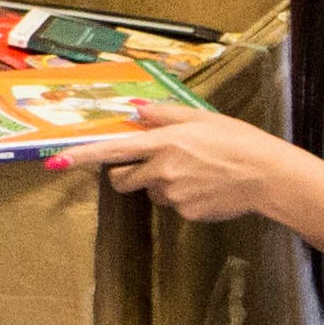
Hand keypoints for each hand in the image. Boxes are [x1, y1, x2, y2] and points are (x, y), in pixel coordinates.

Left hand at [51, 104, 292, 224]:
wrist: (269, 175)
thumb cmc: (238, 141)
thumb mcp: (201, 117)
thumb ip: (163, 115)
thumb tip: (134, 111)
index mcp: (163, 142)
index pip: (112, 150)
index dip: (81, 156)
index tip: (54, 161)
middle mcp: (162, 170)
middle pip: (121, 178)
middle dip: (125, 173)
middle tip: (152, 164)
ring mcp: (172, 194)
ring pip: (149, 192)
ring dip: (160, 184)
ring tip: (194, 173)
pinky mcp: (186, 213)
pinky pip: (172, 205)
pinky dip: (182, 197)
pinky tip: (206, 188)